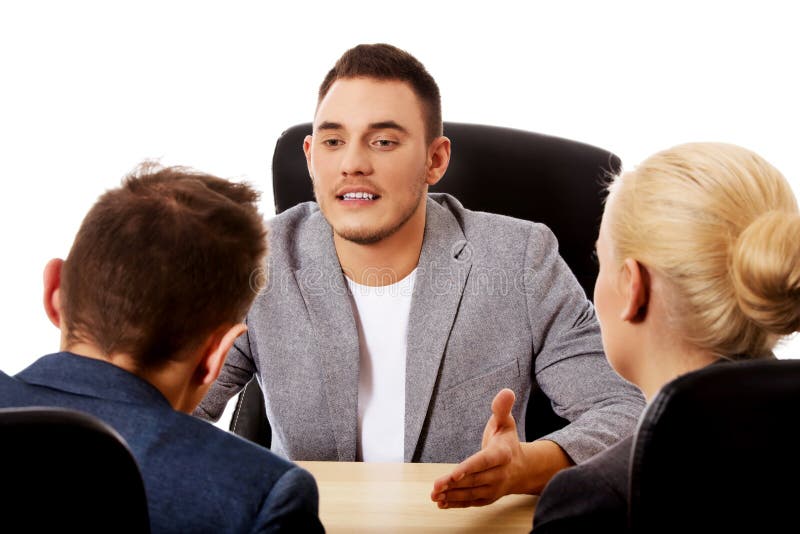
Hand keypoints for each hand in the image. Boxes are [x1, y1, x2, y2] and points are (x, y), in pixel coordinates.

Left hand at [430, 388, 526, 507]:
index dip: (469, 468)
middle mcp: (499, 474)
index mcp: (502, 455)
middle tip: (435, 486)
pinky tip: (441, 503)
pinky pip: (471, 502)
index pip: (484, 462)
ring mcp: (494, 488)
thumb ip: (502, 409)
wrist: (523, 469)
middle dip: (454, 484)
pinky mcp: (488, 498)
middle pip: (474, 480)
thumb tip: (506, 391)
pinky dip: (456, 504)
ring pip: (471, 493)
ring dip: (451, 496)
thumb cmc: (508, 443)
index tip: (454, 474)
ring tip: (434, 495)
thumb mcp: (506, 423)